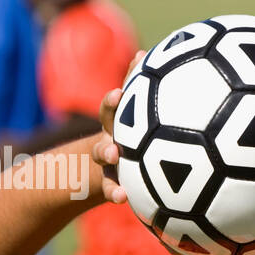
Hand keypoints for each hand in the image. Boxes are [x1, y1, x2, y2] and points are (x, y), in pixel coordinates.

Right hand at [89, 50, 145, 203]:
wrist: (112, 166)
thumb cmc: (134, 136)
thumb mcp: (138, 117)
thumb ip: (146, 90)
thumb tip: (152, 58)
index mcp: (119, 123)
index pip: (114, 106)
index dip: (115, 98)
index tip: (121, 92)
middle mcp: (111, 137)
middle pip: (105, 122)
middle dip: (110, 111)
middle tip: (116, 109)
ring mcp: (109, 161)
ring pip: (101, 155)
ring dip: (104, 153)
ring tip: (112, 155)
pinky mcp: (110, 182)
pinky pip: (109, 189)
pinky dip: (114, 192)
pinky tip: (121, 197)